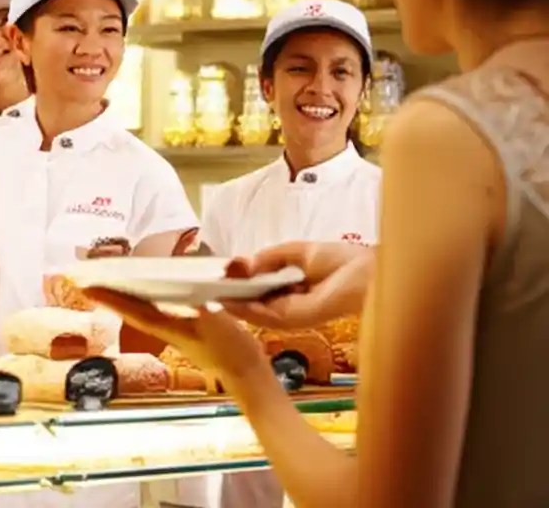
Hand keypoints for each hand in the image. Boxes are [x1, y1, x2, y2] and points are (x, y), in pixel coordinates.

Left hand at [82, 288, 266, 383]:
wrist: (246, 376)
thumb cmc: (232, 352)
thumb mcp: (220, 324)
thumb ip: (206, 308)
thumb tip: (191, 294)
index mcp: (168, 327)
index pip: (131, 309)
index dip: (109, 297)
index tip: (86, 286)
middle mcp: (166, 329)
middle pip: (131, 309)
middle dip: (111, 294)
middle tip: (89, 279)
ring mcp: (174, 332)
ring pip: (142, 310)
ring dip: (126, 296)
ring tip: (111, 281)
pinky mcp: (185, 332)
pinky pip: (157, 311)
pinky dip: (147, 299)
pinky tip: (150, 292)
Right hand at [223, 241, 373, 329]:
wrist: (367, 274)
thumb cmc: (340, 260)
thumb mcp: (294, 252)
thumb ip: (267, 259)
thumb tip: (240, 265)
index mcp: (291, 289)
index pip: (258, 291)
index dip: (238, 286)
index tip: (217, 280)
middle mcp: (289, 304)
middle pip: (254, 303)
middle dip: (231, 296)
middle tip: (206, 289)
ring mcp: (291, 314)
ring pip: (255, 312)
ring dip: (233, 304)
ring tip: (211, 294)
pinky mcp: (295, 320)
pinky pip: (264, 316)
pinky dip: (246, 309)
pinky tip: (229, 300)